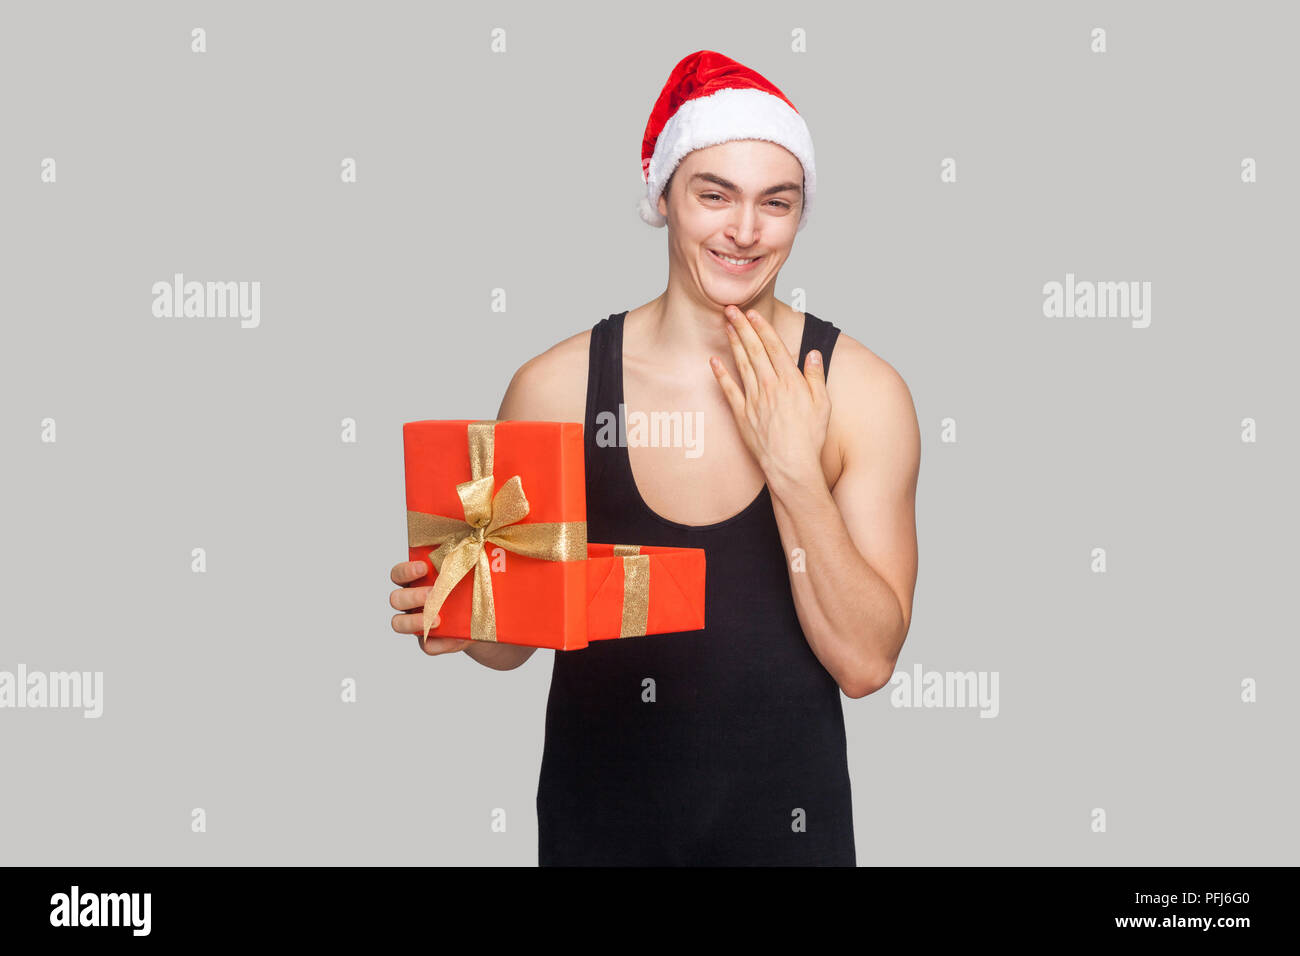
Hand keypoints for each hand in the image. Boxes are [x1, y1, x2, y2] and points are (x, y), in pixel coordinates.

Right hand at [389, 560, 472, 655]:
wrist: (482, 616)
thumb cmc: (469, 588)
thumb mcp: (468, 573)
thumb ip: (466, 562)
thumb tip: (475, 552)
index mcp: (414, 581)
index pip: (398, 574)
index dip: (406, 571)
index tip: (423, 568)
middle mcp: (410, 602)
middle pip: (396, 599)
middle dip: (412, 596)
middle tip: (432, 593)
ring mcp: (416, 622)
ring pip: (399, 623)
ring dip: (415, 621)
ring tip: (437, 620)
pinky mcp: (429, 641)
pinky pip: (427, 646)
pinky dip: (441, 643)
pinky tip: (456, 638)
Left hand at [709, 305, 829, 487]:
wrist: (791, 465)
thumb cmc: (810, 437)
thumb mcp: (823, 404)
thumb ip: (816, 376)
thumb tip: (812, 354)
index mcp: (791, 381)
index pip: (774, 347)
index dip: (762, 328)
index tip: (753, 313)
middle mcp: (770, 386)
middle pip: (754, 350)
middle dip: (742, 327)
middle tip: (731, 309)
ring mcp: (754, 400)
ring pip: (742, 365)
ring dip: (733, 343)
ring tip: (725, 326)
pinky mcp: (742, 415)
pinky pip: (729, 390)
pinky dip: (721, 374)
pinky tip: (714, 361)